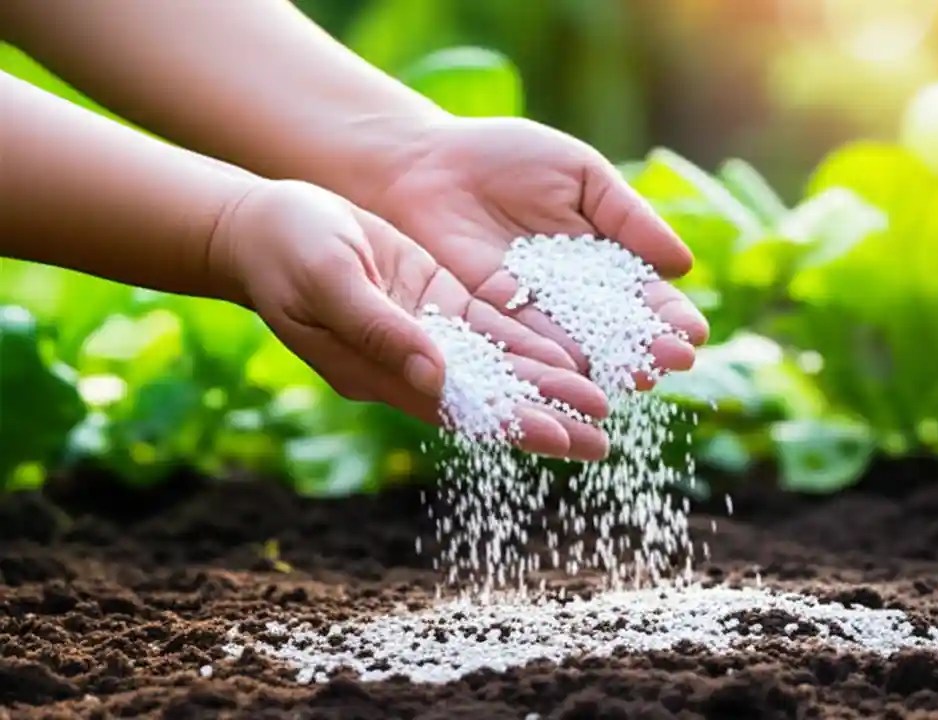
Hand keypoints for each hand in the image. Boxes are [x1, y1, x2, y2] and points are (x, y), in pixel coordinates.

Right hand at [208, 180, 609, 459]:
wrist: (267, 222)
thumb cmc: (288, 249)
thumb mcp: (330, 282)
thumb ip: (380, 329)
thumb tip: (435, 374)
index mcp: (380, 372)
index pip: (460, 409)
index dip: (513, 424)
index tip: (563, 439)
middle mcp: (410, 364)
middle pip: (491, 400)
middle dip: (547, 419)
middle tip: (603, 444)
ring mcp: (426, 335)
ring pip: (499, 369)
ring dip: (549, 387)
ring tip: (602, 405)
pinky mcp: (436, 302)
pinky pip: (492, 330)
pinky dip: (529, 344)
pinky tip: (569, 355)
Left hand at [365, 117, 709, 386]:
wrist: (428, 163)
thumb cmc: (507, 157)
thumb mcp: (581, 175)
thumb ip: (627, 217)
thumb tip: (681, 264)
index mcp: (601, 257)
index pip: (643, 293)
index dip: (668, 313)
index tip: (694, 332)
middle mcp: (571, 294)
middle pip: (617, 327)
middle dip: (648, 346)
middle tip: (677, 363)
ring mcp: (532, 310)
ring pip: (577, 343)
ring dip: (610, 363)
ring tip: (641, 379)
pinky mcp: (490, 318)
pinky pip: (526, 340)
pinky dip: (553, 357)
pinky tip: (581, 371)